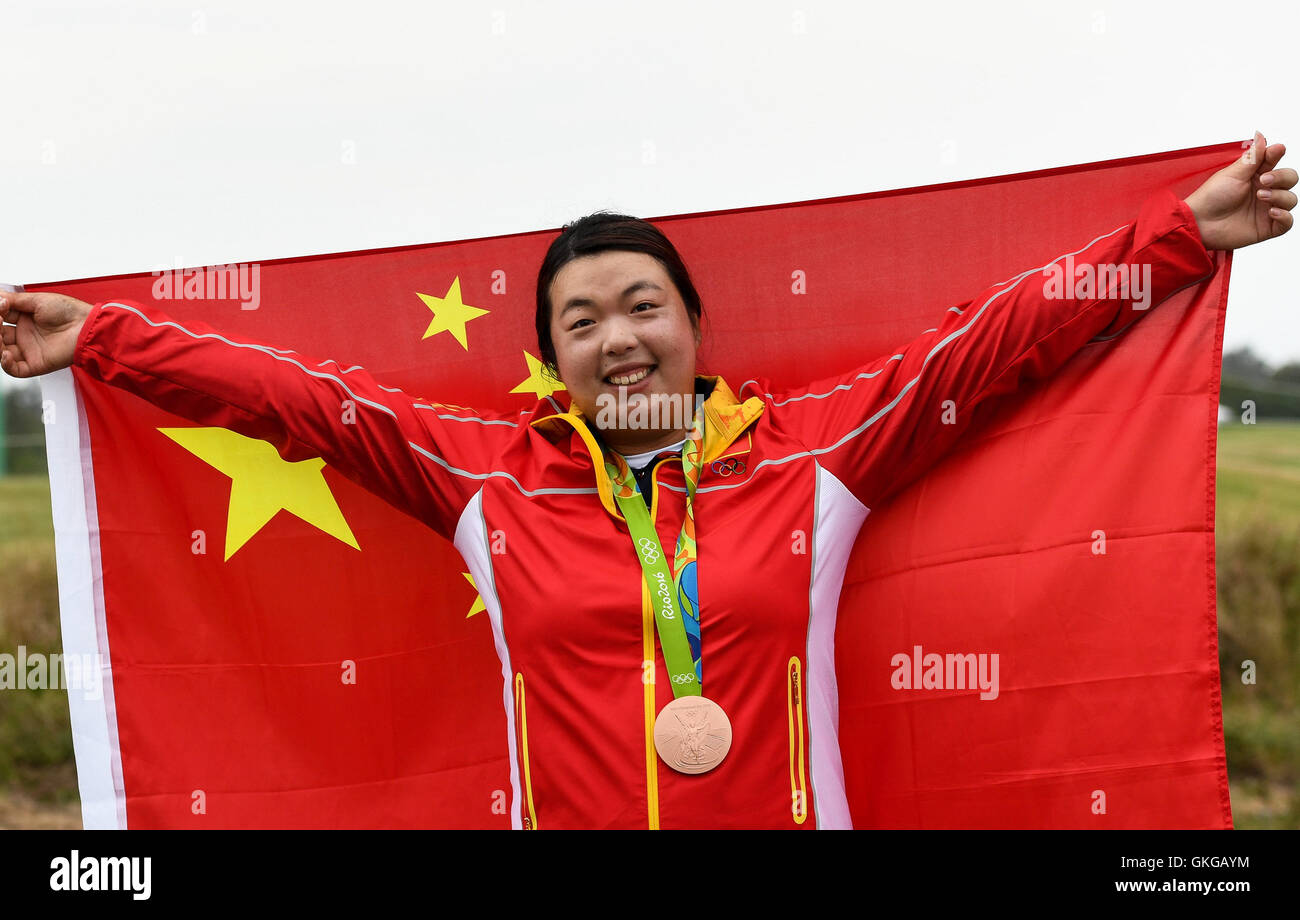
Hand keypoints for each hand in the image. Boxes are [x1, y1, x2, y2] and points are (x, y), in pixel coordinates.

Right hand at [0, 291, 93, 377]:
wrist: (87, 326)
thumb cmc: (71, 312)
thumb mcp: (37, 300)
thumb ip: (14, 300)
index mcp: (25, 319)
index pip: (0, 318)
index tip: (0, 306)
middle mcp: (26, 335)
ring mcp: (29, 350)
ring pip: (2, 352)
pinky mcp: (35, 364)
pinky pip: (14, 369)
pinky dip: (6, 363)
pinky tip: (5, 352)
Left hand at [1184, 131, 1294, 249]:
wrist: (1199, 222)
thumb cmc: (1210, 198)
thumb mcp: (1232, 174)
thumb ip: (1252, 157)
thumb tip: (1261, 136)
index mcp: (1255, 176)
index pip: (1275, 162)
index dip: (1277, 155)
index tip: (1276, 150)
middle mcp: (1263, 191)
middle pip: (1290, 178)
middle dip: (1282, 177)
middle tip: (1263, 181)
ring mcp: (1265, 209)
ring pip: (1290, 199)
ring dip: (1280, 196)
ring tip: (1260, 197)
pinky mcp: (1265, 227)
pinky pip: (1287, 222)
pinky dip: (1285, 216)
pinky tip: (1272, 212)